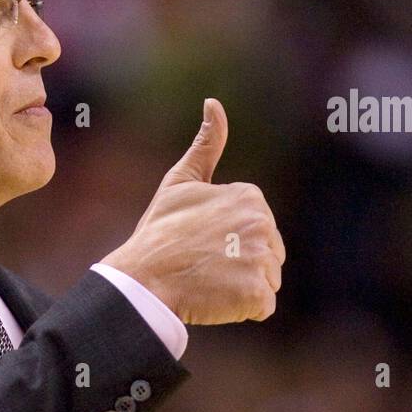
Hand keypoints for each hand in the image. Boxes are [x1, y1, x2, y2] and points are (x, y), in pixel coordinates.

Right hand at [100, 98, 284, 323]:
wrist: (142, 278)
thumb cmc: (158, 232)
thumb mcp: (180, 182)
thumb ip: (206, 144)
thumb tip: (213, 102)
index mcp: (250, 197)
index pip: (257, 229)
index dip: (229, 240)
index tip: (199, 242)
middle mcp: (262, 225)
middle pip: (268, 254)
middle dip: (240, 263)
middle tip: (202, 263)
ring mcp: (261, 260)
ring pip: (267, 280)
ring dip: (241, 287)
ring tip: (208, 281)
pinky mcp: (258, 294)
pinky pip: (262, 307)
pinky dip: (241, 308)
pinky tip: (215, 298)